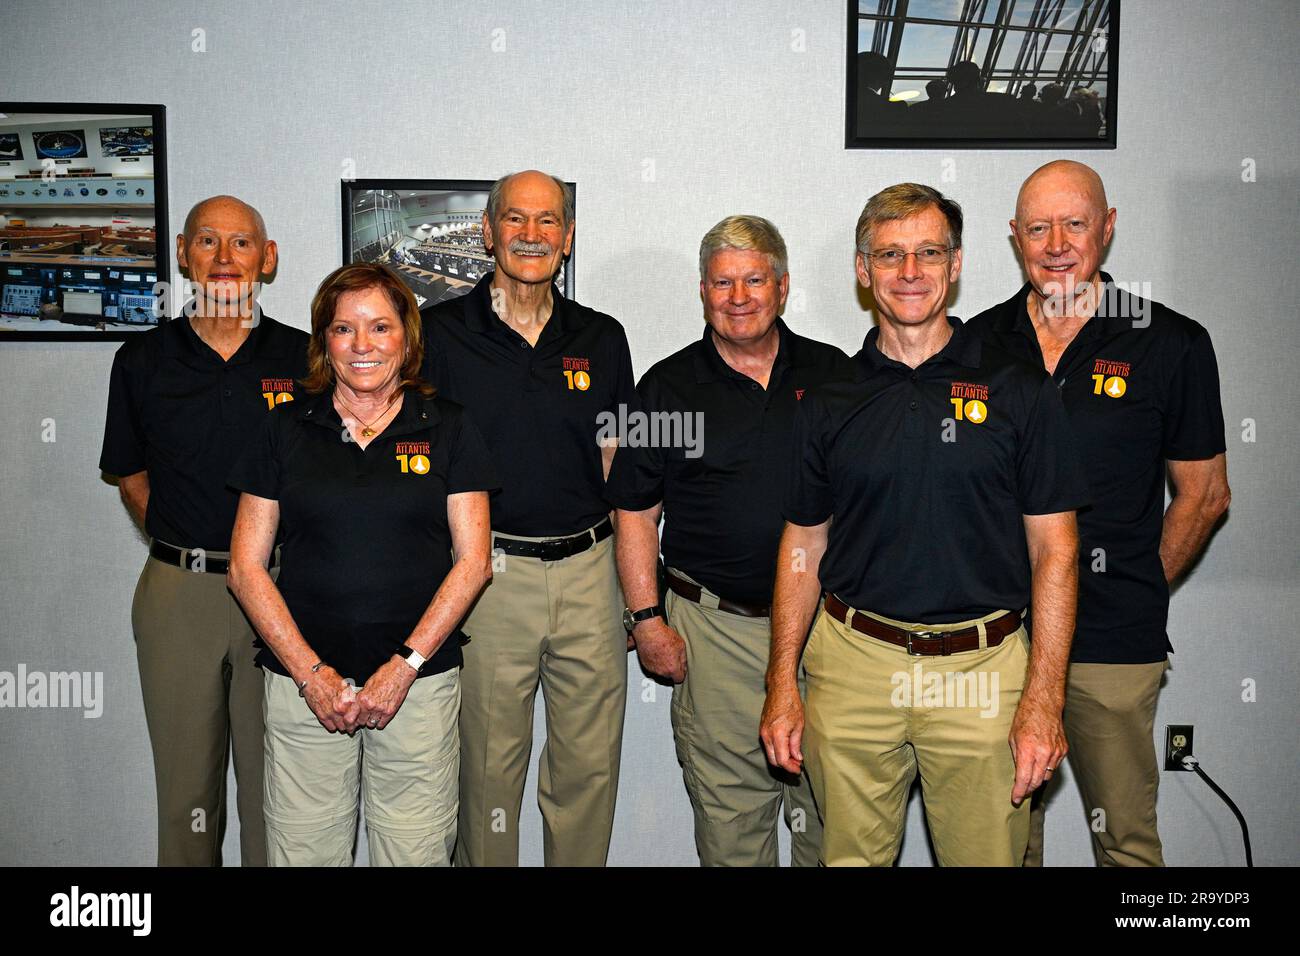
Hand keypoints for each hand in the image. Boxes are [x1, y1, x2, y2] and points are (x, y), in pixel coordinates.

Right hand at [302, 665, 360, 733]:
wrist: (311, 677)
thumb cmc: (328, 677)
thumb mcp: (345, 684)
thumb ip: (352, 695)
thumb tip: (358, 702)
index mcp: (348, 699)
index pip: (359, 715)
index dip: (360, 717)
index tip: (360, 717)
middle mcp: (340, 708)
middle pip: (351, 724)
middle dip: (353, 724)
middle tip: (354, 723)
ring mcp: (330, 713)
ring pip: (342, 727)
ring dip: (344, 726)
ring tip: (345, 723)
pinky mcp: (321, 716)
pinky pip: (331, 727)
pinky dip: (334, 726)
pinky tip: (335, 722)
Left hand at [356, 657, 417, 729]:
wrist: (400, 673)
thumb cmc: (384, 675)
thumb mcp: (367, 684)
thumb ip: (361, 697)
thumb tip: (355, 706)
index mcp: (362, 698)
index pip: (350, 717)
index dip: (350, 721)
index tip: (351, 722)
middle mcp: (370, 705)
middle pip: (360, 722)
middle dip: (360, 720)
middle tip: (363, 717)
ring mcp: (380, 710)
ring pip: (370, 724)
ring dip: (370, 721)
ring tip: (372, 716)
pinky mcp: (390, 712)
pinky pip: (381, 724)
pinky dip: (380, 722)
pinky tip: (380, 717)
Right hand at [632, 618, 686, 682]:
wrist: (649, 631)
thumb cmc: (663, 636)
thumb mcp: (681, 646)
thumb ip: (683, 659)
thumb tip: (684, 665)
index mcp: (672, 668)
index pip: (679, 679)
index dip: (681, 673)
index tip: (681, 669)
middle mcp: (661, 671)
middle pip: (669, 676)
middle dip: (672, 669)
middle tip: (673, 658)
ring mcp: (652, 668)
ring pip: (660, 672)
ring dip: (663, 666)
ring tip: (664, 653)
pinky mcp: (645, 664)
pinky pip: (652, 667)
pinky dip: (655, 662)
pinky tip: (657, 653)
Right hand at [760, 682, 804, 773]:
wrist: (779, 689)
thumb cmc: (791, 704)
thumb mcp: (799, 725)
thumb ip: (796, 744)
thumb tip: (797, 758)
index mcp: (777, 734)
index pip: (782, 760)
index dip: (791, 768)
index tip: (799, 770)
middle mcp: (766, 735)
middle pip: (773, 761)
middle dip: (786, 766)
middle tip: (797, 765)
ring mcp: (762, 732)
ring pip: (770, 754)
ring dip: (781, 759)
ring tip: (794, 757)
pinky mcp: (762, 730)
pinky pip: (768, 746)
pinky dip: (776, 751)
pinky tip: (787, 749)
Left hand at [1009, 690, 1067, 804]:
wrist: (1044, 705)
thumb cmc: (1025, 718)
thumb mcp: (1013, 739)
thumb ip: (1017, 758)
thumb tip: (1019, 775)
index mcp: (1028, 750)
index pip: (1024, 779)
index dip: (1019, 792)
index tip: (1015, 799)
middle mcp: (1044, 753)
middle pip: (1037, 781)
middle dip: (1028, 789)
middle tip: (1022, 793)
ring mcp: (1056, 753)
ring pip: (1047, 776)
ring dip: (1038, 779)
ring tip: (1030, 779)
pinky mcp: (1063, 750)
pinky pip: (1054, 766)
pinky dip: (1046, 768)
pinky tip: (1040, 764)